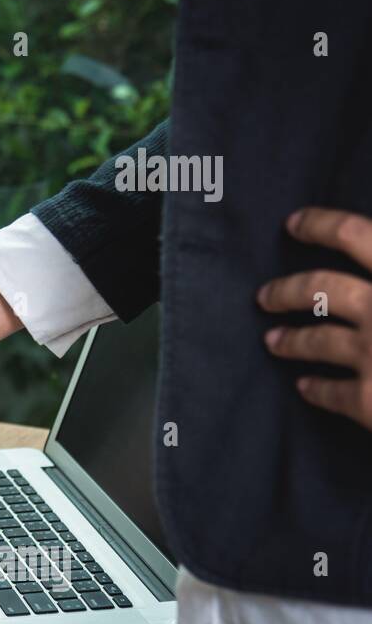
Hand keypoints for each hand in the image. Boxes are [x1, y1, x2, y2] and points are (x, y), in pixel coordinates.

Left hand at [258, 207, 371, 429]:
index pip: (357, 235)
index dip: (320, 225)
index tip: (293, 223)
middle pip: (319, 289)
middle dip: (285, 290)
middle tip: (263, 296)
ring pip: (315, 341)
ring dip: (290, 340)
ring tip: (273, 341)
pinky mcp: (370, 401)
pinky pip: (331, 392)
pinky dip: (315, 389)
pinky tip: (305, 388)